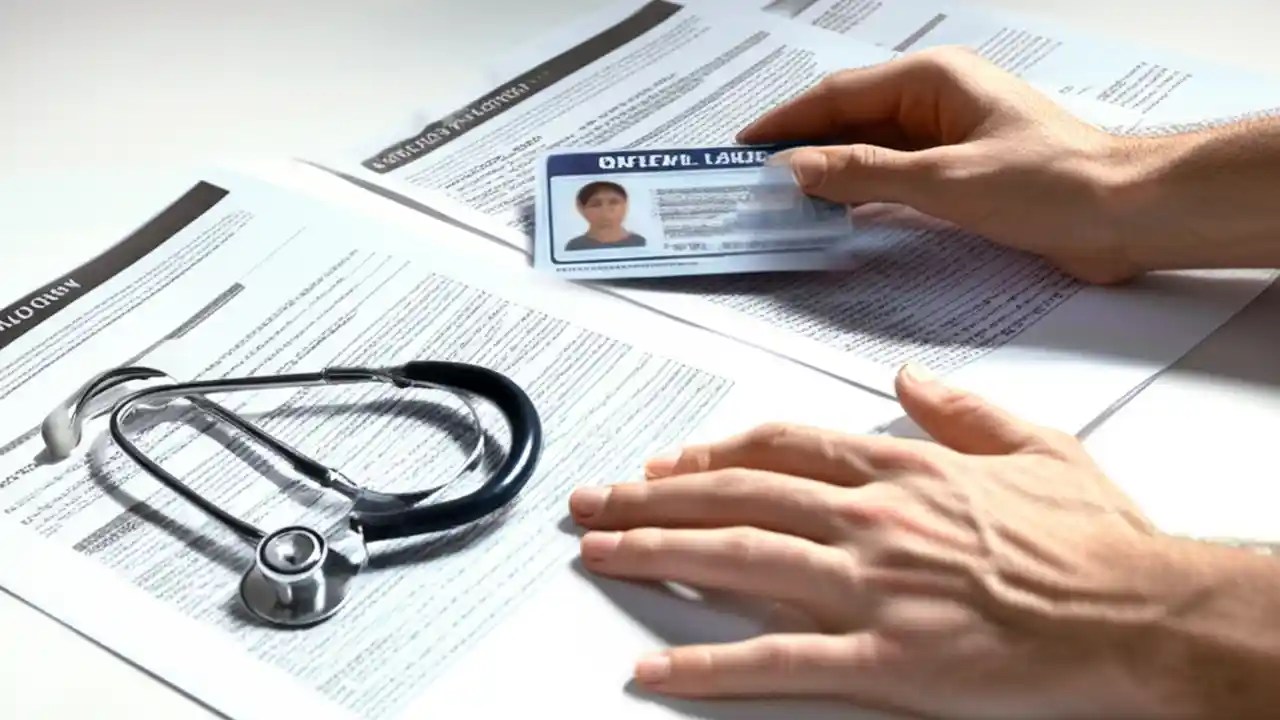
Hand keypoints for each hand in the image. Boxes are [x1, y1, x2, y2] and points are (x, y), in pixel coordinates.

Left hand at [568, 364, 1187, 719]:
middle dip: (653, 496)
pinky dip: (709, 662)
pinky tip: (658, 665)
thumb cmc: (1095, 542)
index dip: (713, 453)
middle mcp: (872, 518)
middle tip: (595, 499)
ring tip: (599, 553)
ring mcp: (872, 587)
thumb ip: (962, 408)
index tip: (670, 460)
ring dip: (657, 554)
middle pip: (737, 496)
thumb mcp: (1036, 448)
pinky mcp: (884, 659)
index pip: (782, 447)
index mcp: (903, 470)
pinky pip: (777, 659)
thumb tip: (909, 378)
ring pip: (737, 559)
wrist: (1139, 614)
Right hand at [738, 47, 1149, 283]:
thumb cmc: (1054, 183)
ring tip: (778, 201)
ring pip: (868, 151)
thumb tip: (793, 169)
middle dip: (799, 149)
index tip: (742, 147)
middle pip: (848, 122)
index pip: (837, 96)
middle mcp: (936, 99)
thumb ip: (862, 175)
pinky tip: (831, 214)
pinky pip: (893, 177)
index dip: (784, 123)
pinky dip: (860, 194)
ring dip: (827, 175)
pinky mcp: (960, 172)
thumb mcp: (945, 181)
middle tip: (750, 181)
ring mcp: (948, 136)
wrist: (1127, 214)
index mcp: (932, 80)